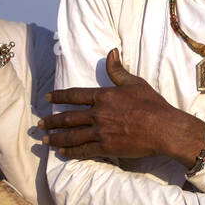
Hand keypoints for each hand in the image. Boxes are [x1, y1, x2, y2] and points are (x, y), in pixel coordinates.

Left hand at [42, 48, 204, 164]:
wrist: (164, 128)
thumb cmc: (152, 104)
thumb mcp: (135, 83)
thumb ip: (118, 70)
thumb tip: (111, 52)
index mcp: (104, 96)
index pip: (75, 95)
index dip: (59, 96)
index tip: (48, 97)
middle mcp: (98, 114)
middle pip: (68, 118)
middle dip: (52, 121)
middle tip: (40, 124)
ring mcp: (101, 132)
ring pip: (72, 135)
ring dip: (56, 137)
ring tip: (45, 139)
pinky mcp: (106, 148)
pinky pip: (83, 150)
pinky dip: (70, 152)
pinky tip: (61, 152)